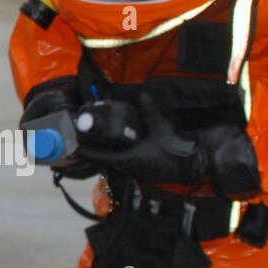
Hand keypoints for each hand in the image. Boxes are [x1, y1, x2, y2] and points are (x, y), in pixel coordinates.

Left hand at [76, 92, 208, 185]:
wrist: (195, 164)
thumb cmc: (177, 150)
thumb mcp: (162, 127)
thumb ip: (151, 111)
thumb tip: (144, 94)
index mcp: (128, 161)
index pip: (99, 157)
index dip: (85, 151)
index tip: (73, 146)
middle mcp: (129, 169)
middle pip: (103, 161)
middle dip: (92, 152)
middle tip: (81, 142)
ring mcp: (137, 172)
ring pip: (114, 164)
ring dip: (104, 156)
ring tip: (95, 145)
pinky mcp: (144, 172)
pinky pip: (124, 166)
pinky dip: (117, 157)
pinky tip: (117, 149)